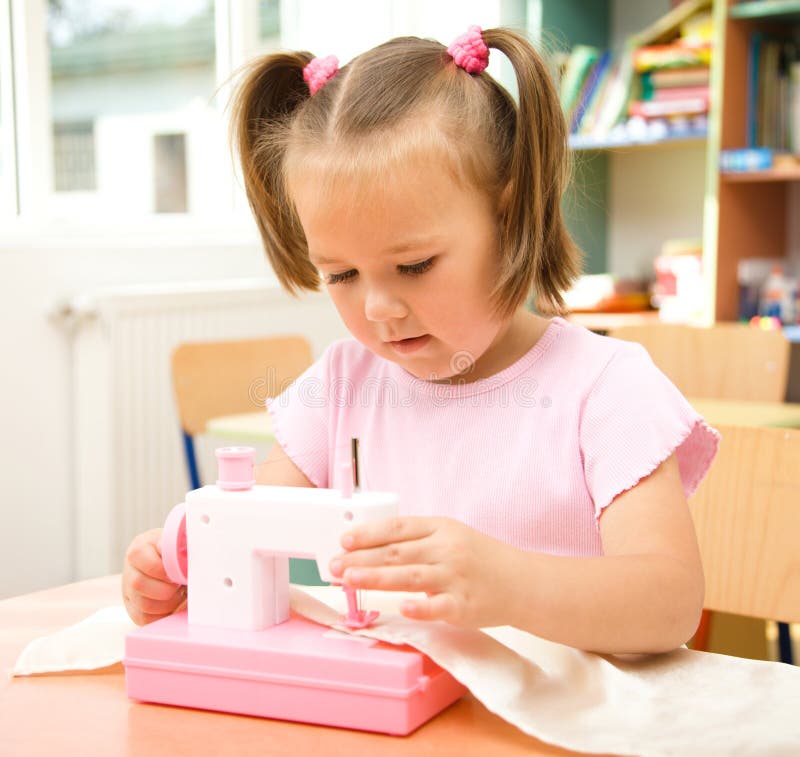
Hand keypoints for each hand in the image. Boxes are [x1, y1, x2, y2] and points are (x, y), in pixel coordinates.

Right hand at [122, 528, 185, 624]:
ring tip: (179, 595)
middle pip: (139, 584)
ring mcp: (129, 590)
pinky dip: (162, 615)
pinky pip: (144, 618)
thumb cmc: (179, 551)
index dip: (162, 570)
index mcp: (140, 548)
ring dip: (167, 604)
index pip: (141, 559)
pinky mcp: (133, 608)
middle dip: (166, 589)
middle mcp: (130, 569)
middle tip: (180, 586)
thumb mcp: (178, 542)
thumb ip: (178, 546)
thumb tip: (181, 553)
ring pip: (143, 604)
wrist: (176, 562)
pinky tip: (173, 605)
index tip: (178, 573)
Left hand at [329, 516, 517, 627]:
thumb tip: (373, 545)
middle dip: (361, 558)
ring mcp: (456, 578)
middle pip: (397, 553)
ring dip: (376, 578)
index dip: (369, 534)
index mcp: (441, 529)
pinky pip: (438, 606)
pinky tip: (401, 607)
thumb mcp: (451, 535)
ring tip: (348, 579)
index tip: (344, 539)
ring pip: (410, 577)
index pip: (398, 528)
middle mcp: (447, 550)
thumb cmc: (480, 559)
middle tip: (333, 564)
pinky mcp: (464, 605)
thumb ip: (418, 539)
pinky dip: (420, 606)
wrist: (523, 582)